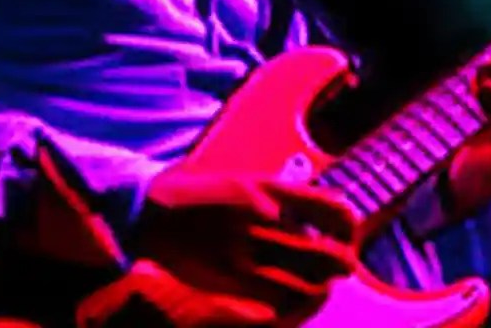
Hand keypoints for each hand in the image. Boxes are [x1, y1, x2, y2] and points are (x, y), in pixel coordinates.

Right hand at [130, 168, 358, 322]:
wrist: (141, 212)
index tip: (348, 231)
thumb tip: (329, 214)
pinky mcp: (228, 284)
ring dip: (320, 289)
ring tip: (320, 287)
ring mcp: (245, 257)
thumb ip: (283, 194)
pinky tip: (295, 304)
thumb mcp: (242, 180)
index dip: (348, 225)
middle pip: (326, 255)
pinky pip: (277, 308)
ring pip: (307, 286)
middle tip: (343, 265)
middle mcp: (261, 223)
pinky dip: (295, 310)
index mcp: (267, 190)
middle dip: (340, 263)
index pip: (331, 210)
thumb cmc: (194, 194)